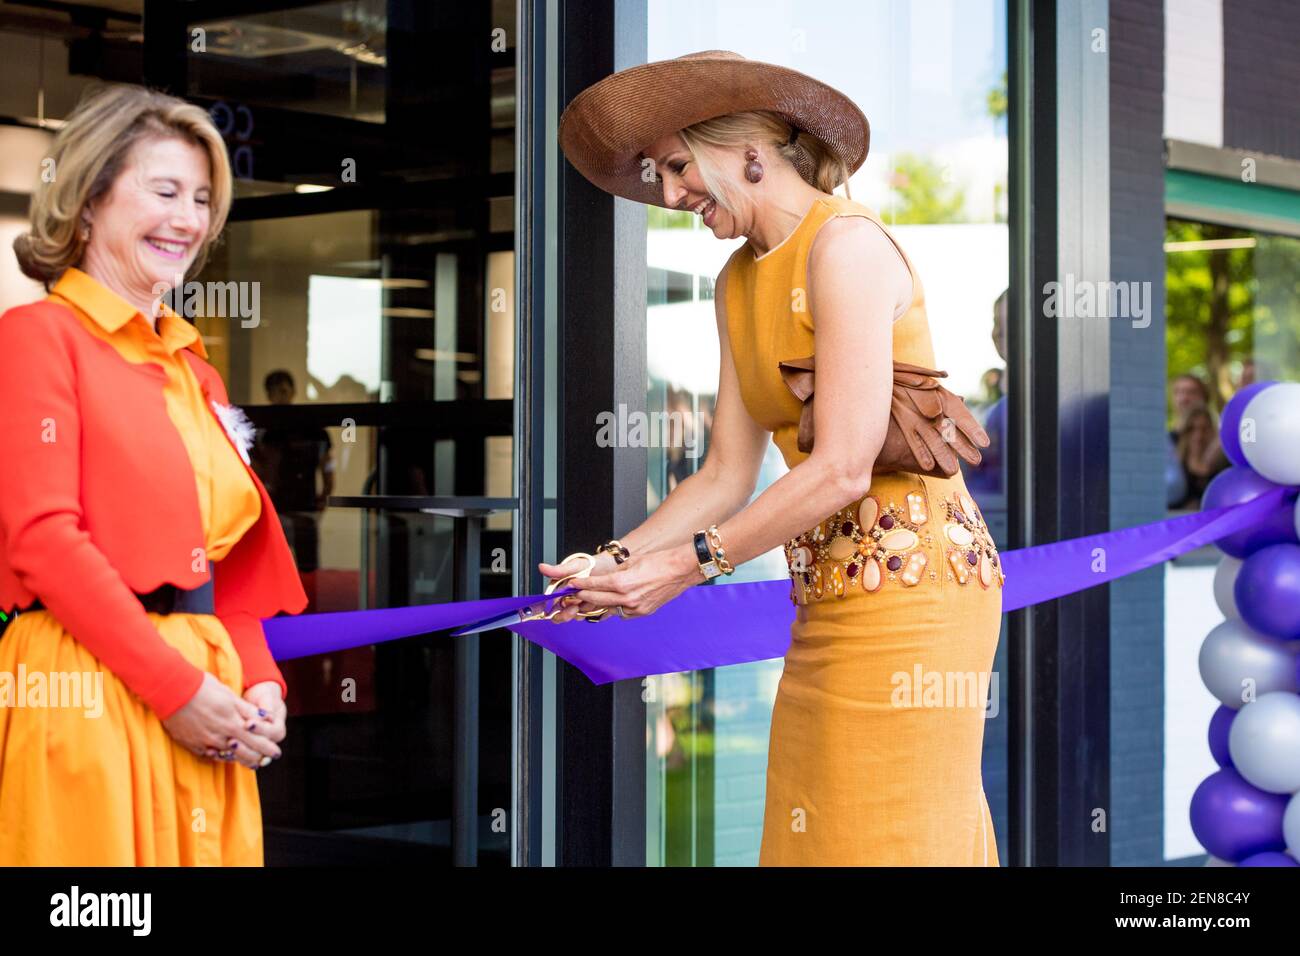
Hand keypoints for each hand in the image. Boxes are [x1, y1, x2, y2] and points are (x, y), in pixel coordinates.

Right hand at [160, 672, 281, 768]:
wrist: (172, 691)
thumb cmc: (203, 688)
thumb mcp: (229, 695)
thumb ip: (247, 710)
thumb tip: (265, 717)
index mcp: (232, 722)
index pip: (256, 740)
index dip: (268, 748)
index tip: (276, 752)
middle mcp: (220, 735)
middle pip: (244, 752)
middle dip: (258, 757)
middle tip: (266, 760)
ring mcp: (205, 742)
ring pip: (228, 756)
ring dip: (240, 759)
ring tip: (250, 762)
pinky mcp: (192, 744)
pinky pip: (210, 755)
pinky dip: (220, 756)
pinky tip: (226, 756)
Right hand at [538, 551, 619, 621]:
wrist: (612, 565)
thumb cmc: (592, 565)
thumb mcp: (576, 565)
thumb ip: (559, 570)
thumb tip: (542, 567)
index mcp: (562, 591)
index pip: (553, 606)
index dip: (557, 609)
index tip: (566, 605)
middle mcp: (570, 600)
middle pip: (563, 615)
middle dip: (568, 614)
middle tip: (575, 607)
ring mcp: (583, 605)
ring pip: (578, 616)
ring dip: (583, 611)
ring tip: (590, 600)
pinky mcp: (596, 609)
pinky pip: (593, 616)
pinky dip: (596, 612)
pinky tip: (600, 604)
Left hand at [550, 543, 701, 622]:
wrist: (680, 570)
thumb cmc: (659, 562)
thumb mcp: (632, 562)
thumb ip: (615, 573)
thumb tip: (602, 578)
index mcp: (622, 583)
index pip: (594, 585)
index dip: (581, 585)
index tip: (573, 584)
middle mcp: (627, 598)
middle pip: (597, 599)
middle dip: (585, 596)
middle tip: (577, 592)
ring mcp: (635, 608)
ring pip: (609, 609)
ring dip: (600, 603)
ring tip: (593, 597)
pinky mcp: (643, 612)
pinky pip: (623, 613)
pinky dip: (617, 607)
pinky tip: (616, 601)